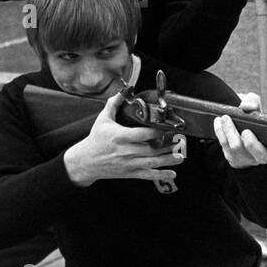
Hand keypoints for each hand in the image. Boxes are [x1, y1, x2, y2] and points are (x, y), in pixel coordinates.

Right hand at [64, 90, 183, 186]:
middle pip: (150, 149)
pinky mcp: (129, 173)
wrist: (85, 162)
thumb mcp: (102, 120)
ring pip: (152, 163)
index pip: (141, 135)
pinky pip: (147, 175)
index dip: (155, 132)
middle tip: (179, 140)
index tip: (166, 128)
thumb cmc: (95, 139)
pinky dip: (161, 175)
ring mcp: (128, 163)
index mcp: (120, 137)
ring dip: (168, 160)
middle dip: (166, 146)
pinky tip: (173, 172)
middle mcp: (125, 151)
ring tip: (181, 156)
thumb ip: (113, 105)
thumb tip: (123, 91)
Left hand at [215, 94, 266, 167]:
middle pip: (256, 152)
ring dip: (229, 131)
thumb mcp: (258, 109)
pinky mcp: (232, 158)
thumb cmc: (255, 120)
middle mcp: (260, 156)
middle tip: (244, 128)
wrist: (241, 134)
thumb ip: (254, 102)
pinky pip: (224, 145)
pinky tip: (218, 121)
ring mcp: (245, 159)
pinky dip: (220, 132)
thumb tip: (247, 107)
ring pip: (236, 148)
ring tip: (225, 118)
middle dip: (250, 141)